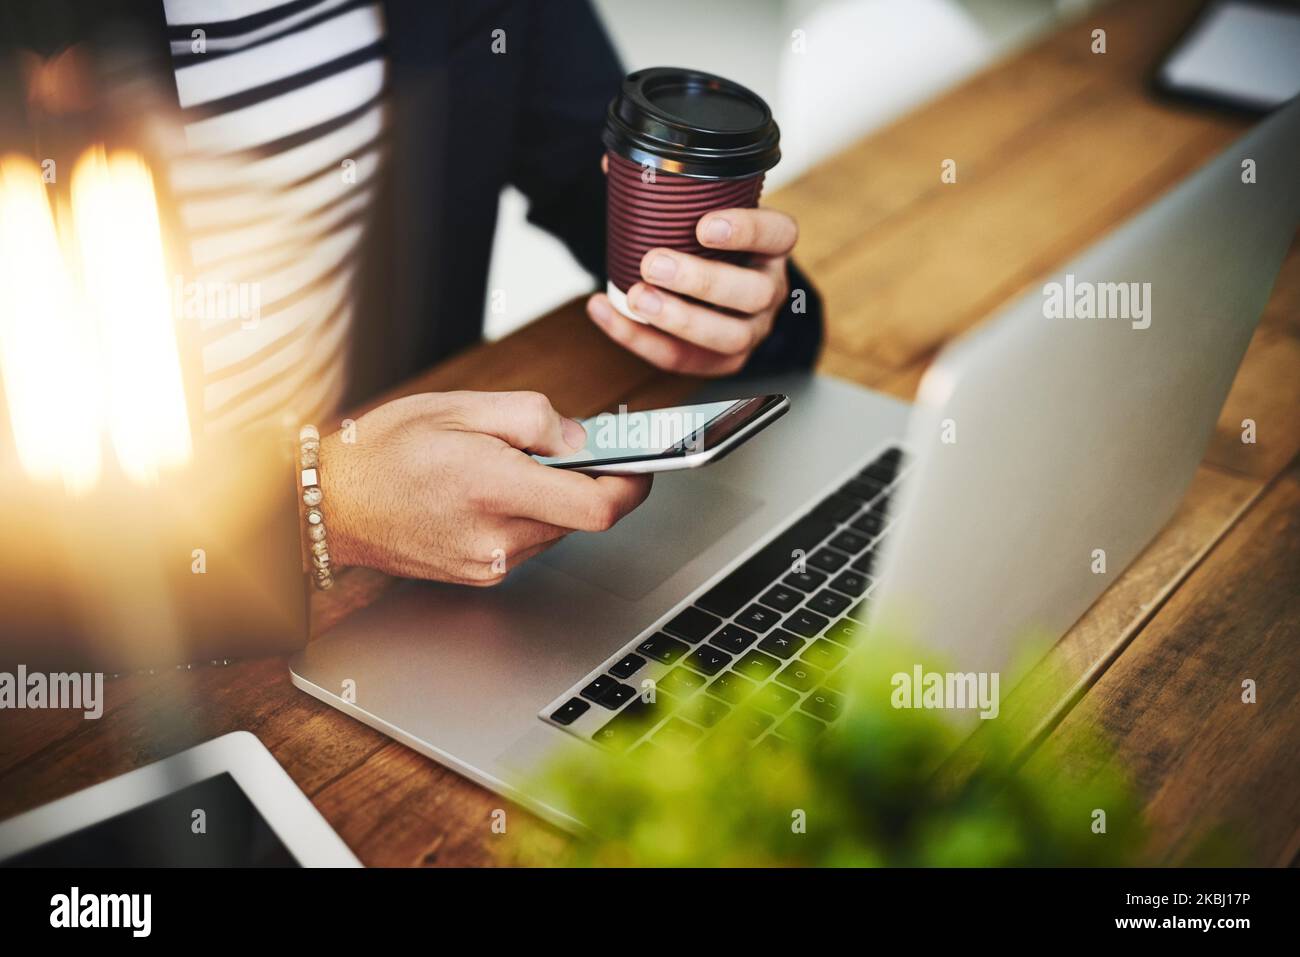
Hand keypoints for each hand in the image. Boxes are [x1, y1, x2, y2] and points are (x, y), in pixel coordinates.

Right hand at [319, 391, 650, 583]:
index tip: (643, 467)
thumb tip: (582, 441)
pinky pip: (527, 543)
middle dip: (583, 480)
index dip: (633, 487)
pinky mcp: (479, 575)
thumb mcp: (462, 406)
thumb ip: (533, 419)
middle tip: (563, 447)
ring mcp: (488, 564)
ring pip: (554, 530)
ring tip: (508, 465)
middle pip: (579, 517)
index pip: (598, 507)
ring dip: (551, 498)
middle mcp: (498, 539)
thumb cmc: (386, 449)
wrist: (330, 504)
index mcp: (496, 489)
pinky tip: (488, 492)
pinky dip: (525, 515)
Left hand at [587, 206, 797, 375]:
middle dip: (702, 281)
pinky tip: (604, 311)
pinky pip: (684, 358)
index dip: (748, 230)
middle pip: (753, 292)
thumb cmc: (702, 245)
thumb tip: (615, 165)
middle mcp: (769, 291)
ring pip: (730, 335)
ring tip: (636, 297)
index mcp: (771, 248)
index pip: (779, 234)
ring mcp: (751, 330)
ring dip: (679, 319)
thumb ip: (664, 187)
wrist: (709, 293)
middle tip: (654, 263)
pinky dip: (639, 338)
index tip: (703, 225)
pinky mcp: (722, 361)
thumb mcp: (698, 214)